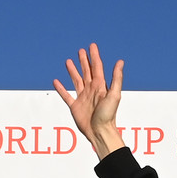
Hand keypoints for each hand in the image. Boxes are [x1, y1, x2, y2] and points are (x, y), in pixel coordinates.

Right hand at [52, 43, 126, 159]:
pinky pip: (66, 95)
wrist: (100, 132)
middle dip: (84, 61)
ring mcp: (83, 98)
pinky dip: (61, 88)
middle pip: (86, 71)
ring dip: (73, 71)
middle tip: (81, 50)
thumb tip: (120, 62)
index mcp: (101, 86)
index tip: (91, 46)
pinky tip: (56, 81)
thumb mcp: (114, 95)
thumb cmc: (108, 115)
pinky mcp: (75, 106)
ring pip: (76, 80)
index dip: (94, 56)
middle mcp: (91, 90)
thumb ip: (116, 78)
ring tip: (68, 61)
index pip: (97, 67)